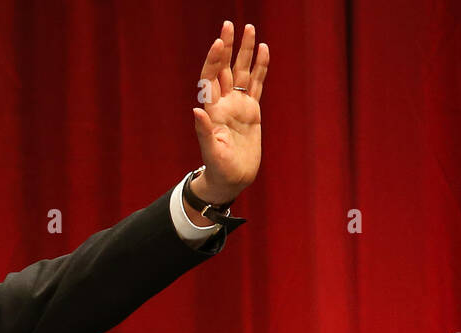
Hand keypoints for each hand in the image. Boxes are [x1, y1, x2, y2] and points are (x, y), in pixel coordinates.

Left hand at [192, 21, 267, 202]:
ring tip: (250, 28)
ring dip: (245, 52)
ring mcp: (238, 106)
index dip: (213, 61)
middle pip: (225, 69)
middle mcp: (224, 104)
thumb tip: (196, 110)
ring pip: (241, 72)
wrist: (232, 179)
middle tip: (229, 25)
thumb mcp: (212, 153)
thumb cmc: (220, 170)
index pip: (210, 79)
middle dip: (227, 47)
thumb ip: (204, 132)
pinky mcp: (252, 111)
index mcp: (212, 111)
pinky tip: (264, 50)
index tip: (218, 42)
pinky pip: (256, 85)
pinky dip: (260, 68)